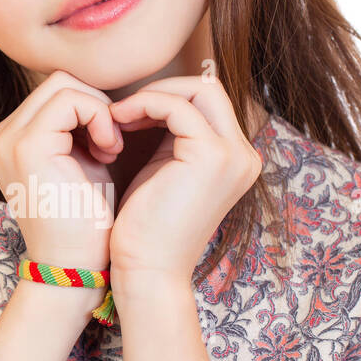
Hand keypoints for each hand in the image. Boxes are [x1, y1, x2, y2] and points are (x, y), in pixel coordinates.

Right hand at [0, 69, 124, 267]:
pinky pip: (72, 100)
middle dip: (94, 106)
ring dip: (99, 112)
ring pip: (65, 85)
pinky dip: (99, 118)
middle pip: (58, 81)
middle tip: (111, 145)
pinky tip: (109, 150)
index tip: (108, 144)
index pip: (54, 92)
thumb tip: (99, 89)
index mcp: (6, 140)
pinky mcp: (26, 145)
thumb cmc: (85, 219)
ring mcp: (7, 139)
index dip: (89, 108)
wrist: (75, 264)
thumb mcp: (80, 159)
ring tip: (110, 149)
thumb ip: (80, 124)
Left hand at [105, 75, 262, 283]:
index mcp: (236, 159)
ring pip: (197, 90)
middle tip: (122, 109)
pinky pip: (176, 107)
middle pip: (209, 89)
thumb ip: (170, 136)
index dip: (167, 99)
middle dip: (162, 90)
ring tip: (117, 115)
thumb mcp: (164, 170)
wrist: (148, 270)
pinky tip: (118, 120)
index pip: (208, 103)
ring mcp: (233, 155)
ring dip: (152, 96)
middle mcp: (244, 155)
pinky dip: (144, 105)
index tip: (128, 114)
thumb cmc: (146, 227)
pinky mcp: (212, 156)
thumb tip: (155, 99)